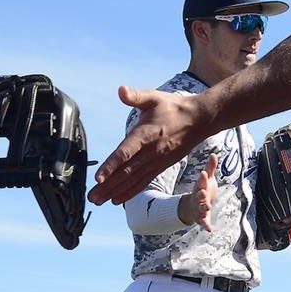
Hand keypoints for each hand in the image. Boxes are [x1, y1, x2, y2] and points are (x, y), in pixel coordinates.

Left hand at [90, 86, 205, 204]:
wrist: (198, 120)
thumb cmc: (173, 108)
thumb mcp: (153, 97)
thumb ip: (135, 96)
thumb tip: (121, 90)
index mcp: (145, 135)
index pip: (126, 152)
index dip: (111, 165)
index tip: (98, 177)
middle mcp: (150, 152)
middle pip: (126, 172)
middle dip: (108, 186)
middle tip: (92, 198)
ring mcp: (156, 162)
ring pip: (133, 180)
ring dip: (115, 192)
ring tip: (99, 201)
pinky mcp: (160, 167)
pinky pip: (142, 182)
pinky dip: (130, 192)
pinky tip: (117, 200)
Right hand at [177, 155, 218, 230]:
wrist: (192, 206)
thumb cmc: (202, 190)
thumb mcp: (207, 179)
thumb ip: (210, 168)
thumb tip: (214, 154)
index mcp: (200, 188)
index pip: (201, 182)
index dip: (202, 178)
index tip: (204, 173)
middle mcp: (198, 198)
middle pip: (199, 196)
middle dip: (201, 194)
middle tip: (203, 192)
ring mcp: (199, 209)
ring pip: (200, 209)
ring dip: (203, 208)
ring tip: (207, 207)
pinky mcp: (201, 219)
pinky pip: (203, 223)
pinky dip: (206, 226)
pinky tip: (209, 230)